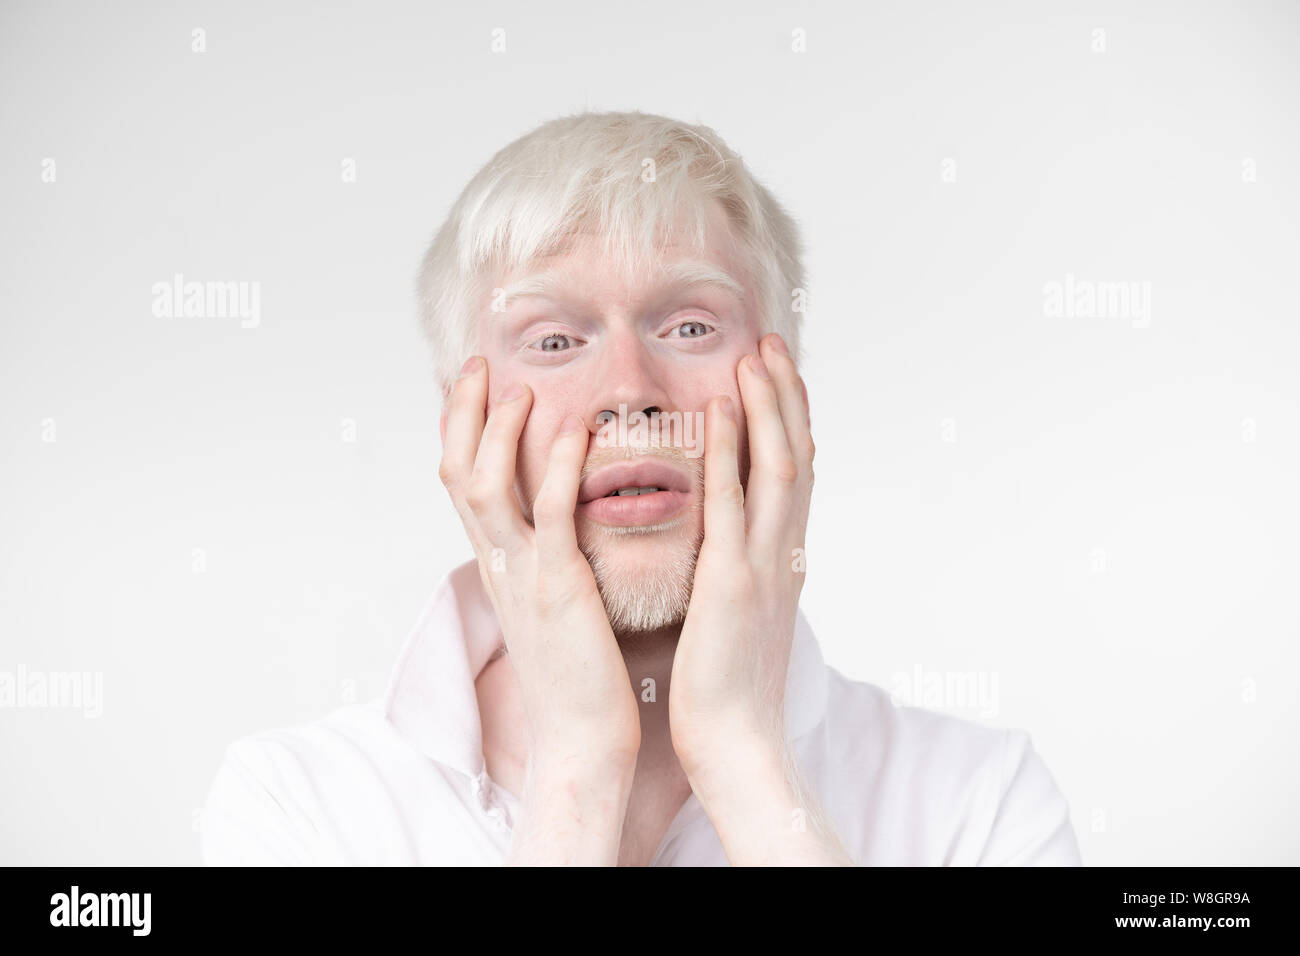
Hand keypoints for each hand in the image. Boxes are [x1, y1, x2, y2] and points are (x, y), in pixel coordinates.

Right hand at [439, 357, 639, 862]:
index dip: (463, 437)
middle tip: (478, 367)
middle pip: (457, 475)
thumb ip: (552, 564)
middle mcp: (500, 566)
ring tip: (520, 386)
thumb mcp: (556, 609)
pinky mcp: (557, 589)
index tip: (473, 392)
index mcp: (502, 569)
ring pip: (485, 487)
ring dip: (499, 431)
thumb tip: (565, 531)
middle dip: (465, 417)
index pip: (465, 489)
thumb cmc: (582, 680)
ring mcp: (523, 576)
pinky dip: (554, 468)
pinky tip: (573, 431)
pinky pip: (546, 515)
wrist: (583, 741)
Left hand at [669, 333, 849, 863]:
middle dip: (786, 396)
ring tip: (754, 355)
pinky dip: (733, 451)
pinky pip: (734, 504)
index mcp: (781, 563)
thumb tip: (732, 551)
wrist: (738, 746)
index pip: (793, 477)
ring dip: (768, 406)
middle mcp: (783, 555)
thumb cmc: (728, 690)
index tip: (776, 375)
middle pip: (796, 457)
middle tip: (771, 343)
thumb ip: (740, 575)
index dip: (789, 421)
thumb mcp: (740, 619)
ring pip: (777, 467)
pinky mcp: (733, 584)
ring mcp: (764, 566)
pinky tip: (722, 408)